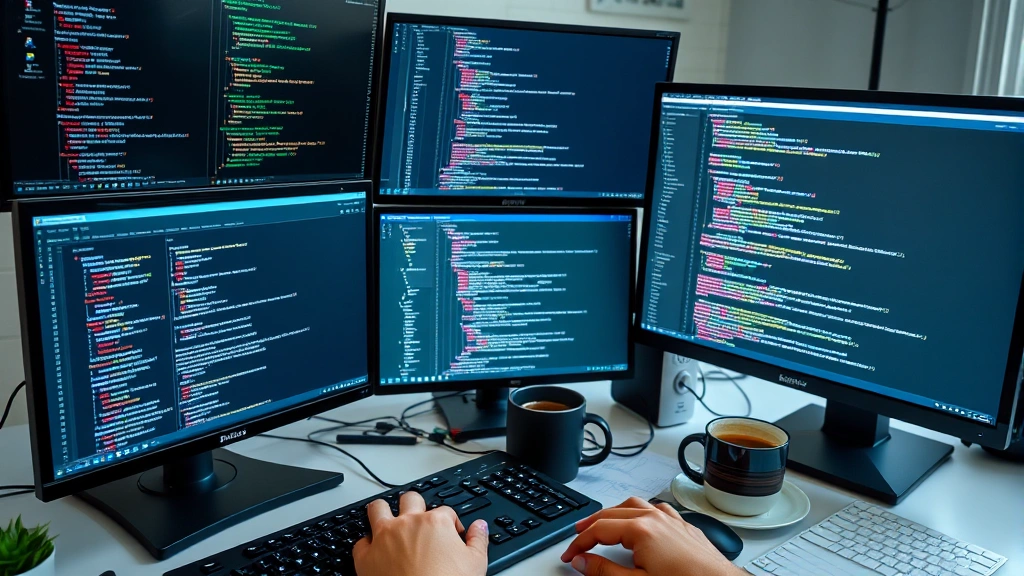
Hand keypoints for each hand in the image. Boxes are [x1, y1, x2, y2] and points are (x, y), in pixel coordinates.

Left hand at [353, 491, 488, 575]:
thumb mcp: (475, 564)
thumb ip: (478, 540)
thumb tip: (479, 527)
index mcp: (435, 522)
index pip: (445, 510)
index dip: (451, 522)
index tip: (452, 535)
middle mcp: (408, 523)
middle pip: (409, 499)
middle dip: (415, 505)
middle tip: (419, 521)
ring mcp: (384, 537)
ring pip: (377, 508)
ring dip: (382, 511)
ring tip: (388, 520)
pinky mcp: (366, 556)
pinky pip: (361, 542)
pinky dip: (367, 545)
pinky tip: (374, 551)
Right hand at [560, 497, 744, 575]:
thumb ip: (605, 572)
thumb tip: (583, 561)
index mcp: (641, 529)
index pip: (599, 530)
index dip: (579, 543)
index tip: (571, 555)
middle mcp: (657, 517)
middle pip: (613, 513)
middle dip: (592, 524)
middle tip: (578, 536)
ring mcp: (673, 520)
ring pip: (635, 504)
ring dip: (615, 513)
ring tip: (604, 522)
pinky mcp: (686, 526)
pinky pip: (658, 509)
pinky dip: (641, 511)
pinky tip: (642, 519)